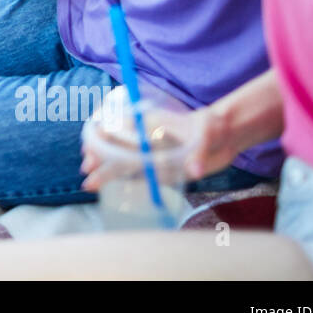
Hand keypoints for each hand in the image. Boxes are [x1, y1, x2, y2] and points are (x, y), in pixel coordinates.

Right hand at [80, 103, 232, 191]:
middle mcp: (148, 139)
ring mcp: (153, 154)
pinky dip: (123, 182)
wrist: (225, 135)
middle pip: (118, 148)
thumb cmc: (212, 126)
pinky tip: (109, 189)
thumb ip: (198, 151)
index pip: (121, 129)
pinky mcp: (161, 168)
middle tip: (86, 170)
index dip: (105, 136)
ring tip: (90, 184)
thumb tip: (194, 170)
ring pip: (124, 162)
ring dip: (106, 171)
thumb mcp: (207, 134)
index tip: (92, 146)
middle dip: (100, 157)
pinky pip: (138, 176)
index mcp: (152, 124)